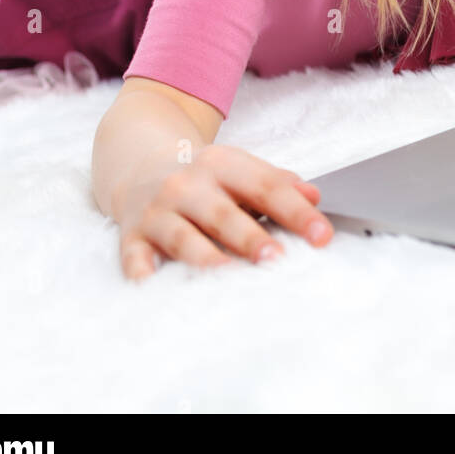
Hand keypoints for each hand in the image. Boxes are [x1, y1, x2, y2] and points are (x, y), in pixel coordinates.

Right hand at [117, 144, 332, 278]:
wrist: (139, 165)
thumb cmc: (202, 179)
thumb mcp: (238, 170)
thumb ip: (276, 184)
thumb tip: (313, 196)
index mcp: (222, 165)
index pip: (264, 186)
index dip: (295, 211)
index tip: (322, 236)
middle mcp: (188, 185)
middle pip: (223, 213)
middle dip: (250, 237)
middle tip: (277, 259)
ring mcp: (158, 211)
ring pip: (183, 237)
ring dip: (206, 258)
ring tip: (229, 276)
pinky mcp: (132, 235)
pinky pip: (136, 258)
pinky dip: (145, 275)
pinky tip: (159, 289)